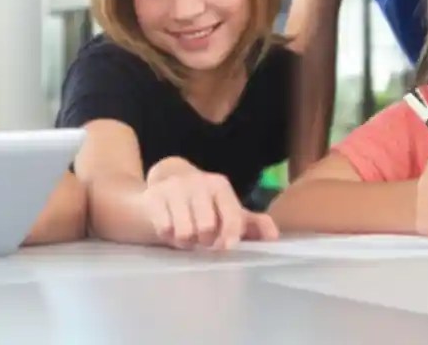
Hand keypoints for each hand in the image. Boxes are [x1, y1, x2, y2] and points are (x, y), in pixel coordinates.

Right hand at [141, 163, 278, 250]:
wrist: (164, 181)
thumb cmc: (201, 202)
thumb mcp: (226, 209)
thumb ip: (251, 223)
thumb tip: (274, 236)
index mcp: (220, 185)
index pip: (232, 217)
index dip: (229, 237)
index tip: (224, 247)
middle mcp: (198, 182)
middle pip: (206, 229)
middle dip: (205, 241)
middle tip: (202, 239)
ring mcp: (174, 188)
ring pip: (185, 232)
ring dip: (186, 242)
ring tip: (187, 236)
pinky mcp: (154, 196)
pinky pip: (164, 230)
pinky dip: (168, 237)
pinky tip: (170, 229)